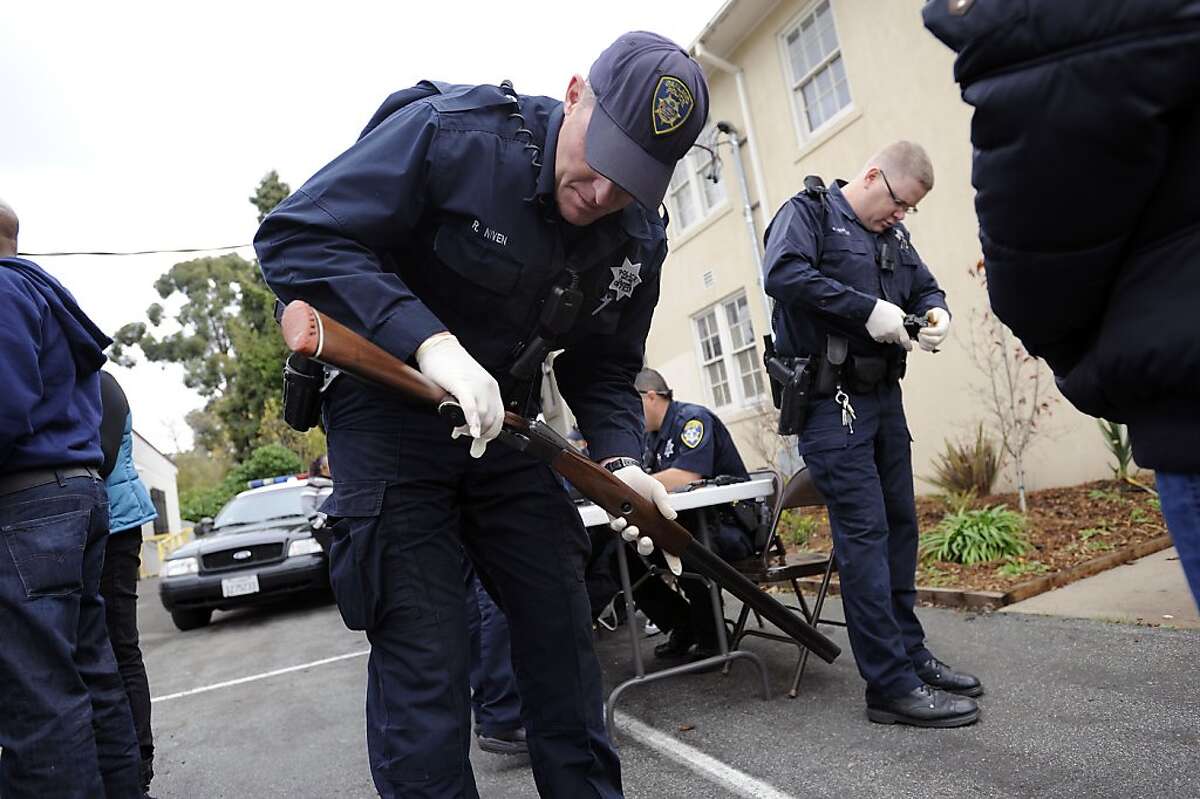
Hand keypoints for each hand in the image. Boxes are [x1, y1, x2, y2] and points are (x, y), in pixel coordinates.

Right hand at [415, 333, 503, 457]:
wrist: (438, 348)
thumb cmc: (450, 367)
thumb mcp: (468, 387)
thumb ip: (472, 406)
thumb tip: (471, 429)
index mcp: (492, 388)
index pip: (499, 418)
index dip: (491, 433)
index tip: (480, 442)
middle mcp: (489, 387)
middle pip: (491, 420)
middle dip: (480, 434)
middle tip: (467, 436)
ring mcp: (477, 386)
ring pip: (482, 417)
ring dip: (471, 430)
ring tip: (459, 431)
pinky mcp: (463, 385)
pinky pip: (471, 408)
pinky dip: (472, 421)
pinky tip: (470, 431)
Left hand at [607, 464, 682, 574]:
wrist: (626, 473)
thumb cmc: (644, 484)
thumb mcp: (658, 491)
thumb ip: (665, 503)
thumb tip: (672, 516)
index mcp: (656, 525)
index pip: (666, 546)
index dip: (672, 559)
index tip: (676, 568)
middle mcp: (642, 528)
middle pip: (645, 547)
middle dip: (646, 548)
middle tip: (647, 541)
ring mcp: (628, 525)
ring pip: (629, 538)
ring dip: (632, 536)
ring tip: (634, 529)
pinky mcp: (615, 518)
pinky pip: (616, 527)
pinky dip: (619, 525)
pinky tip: (622, 520)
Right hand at [865, 299, 912, 350]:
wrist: (870, 309)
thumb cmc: (883, 308)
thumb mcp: (898, 311)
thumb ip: (903, 318)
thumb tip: (906, 323)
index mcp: (898, 327)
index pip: (906, 341)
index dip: (908, 346)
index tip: (909, 347)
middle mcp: (891, 334)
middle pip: (897, 340)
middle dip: (898, 336)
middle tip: (895, 328)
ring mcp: (883, 336)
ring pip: (889, 340)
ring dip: (890, 336)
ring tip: (886, 326)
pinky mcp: (876, 337)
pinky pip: (881, 339)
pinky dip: (882, 335)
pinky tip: (880, 328)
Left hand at [918, 308, 950, 351]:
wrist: (939, 320)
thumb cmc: (937, 315)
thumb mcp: (936, 311)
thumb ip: (933, 314)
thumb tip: (932, 318)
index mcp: (944, 326)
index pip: (939, 331)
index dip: (929, 332)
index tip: (921, 329)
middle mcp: (943, 335)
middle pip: (936, 341)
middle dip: (925, 338)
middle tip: (919, 333)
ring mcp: (939, 340)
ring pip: (932, 346)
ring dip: (923, 342)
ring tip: (918, 336)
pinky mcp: (934, 344)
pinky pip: (929, 348)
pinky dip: (923, 347)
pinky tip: (920, 340)